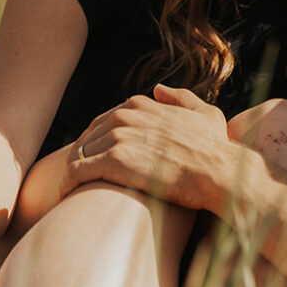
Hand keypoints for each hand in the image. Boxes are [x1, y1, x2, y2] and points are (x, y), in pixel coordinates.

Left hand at [63, 84, 232, 209]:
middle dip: (83, 157)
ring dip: (75, 172)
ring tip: (73, 191)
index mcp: (139, 104)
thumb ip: (180, 97)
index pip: (103, 121)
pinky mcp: (113, 161)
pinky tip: (69, 197)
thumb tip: (158, 89)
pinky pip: (76, 171)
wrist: (218, 172)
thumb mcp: (205, 113)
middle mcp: (124, 116)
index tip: (97, 161)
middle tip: (81, 180)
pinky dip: (68, 183)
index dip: (98, 142)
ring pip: (79, 153)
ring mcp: (117, 137)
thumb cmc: (216, 148)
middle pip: (87, 137)